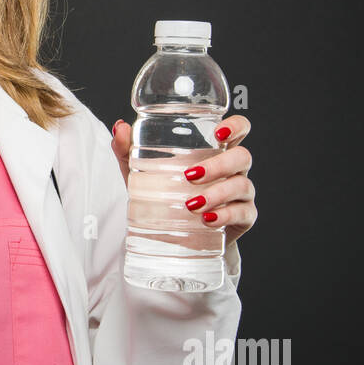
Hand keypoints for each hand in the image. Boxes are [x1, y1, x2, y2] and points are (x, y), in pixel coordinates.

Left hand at [110, 116, 256, 248]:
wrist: (175, 237)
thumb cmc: (165, 196)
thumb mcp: (143, 174)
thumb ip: (128, 150)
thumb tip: (120, 128)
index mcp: (215, 151)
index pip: (239, 130)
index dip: (235, 127)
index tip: (218, 133)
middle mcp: (233, 170)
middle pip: (242, 156)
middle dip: (219, 164)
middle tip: (190, 175)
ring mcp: (241, 194)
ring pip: (242, 185)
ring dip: (218, 193)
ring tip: (191, 204)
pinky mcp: (243, 218)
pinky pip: (243, 213)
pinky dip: (226, 215)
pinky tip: (208, 219)